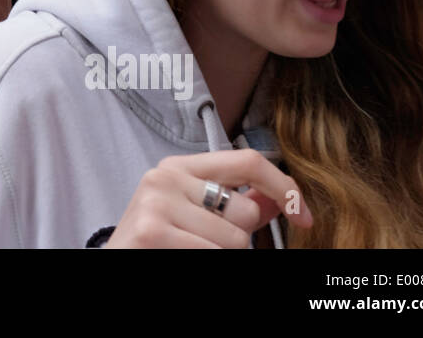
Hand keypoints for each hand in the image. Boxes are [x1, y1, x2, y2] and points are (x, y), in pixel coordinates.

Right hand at [105, 149, 312, 248]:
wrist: (118, 261)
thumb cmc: (159, 240)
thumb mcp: (198, 215)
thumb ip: (239, 204)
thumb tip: (282, 198)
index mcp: (180, 166)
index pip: (248, 161)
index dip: (285, 188)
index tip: (304, 216)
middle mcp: (166, 176)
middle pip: (247, 209)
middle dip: (238, 236)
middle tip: (204, 241)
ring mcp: (156, 202)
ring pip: (234, 240)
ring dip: (221, 254)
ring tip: (189, 249)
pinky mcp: (152, 230)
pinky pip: (213, 254)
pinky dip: (204, 261)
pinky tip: (180, 256)